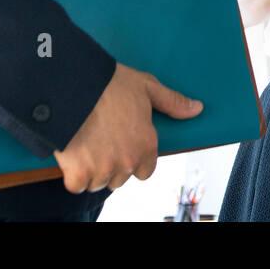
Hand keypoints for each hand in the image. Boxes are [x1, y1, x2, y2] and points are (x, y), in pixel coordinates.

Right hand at [53, 62, 201, 193]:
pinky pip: (76, 185)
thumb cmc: (111, 83)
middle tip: (100, 141)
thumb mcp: (146, 87)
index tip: (121, 146)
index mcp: (146, 145)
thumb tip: (197, 109)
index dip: (133, 159)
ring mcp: (102, 169)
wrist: (74, 84)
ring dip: (91, 171)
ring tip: (86, 145)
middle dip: (111, 165)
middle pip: (119, 178)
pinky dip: (72, 174)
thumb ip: (172, 102)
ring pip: (97, 183)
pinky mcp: (78, 172)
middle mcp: (127, 161)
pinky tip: (72, 154)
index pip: (145, 170)